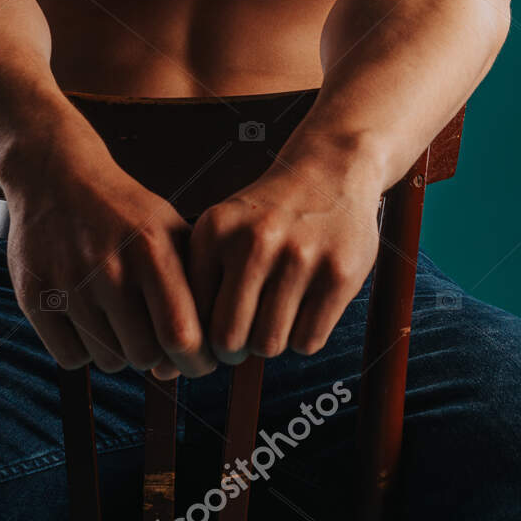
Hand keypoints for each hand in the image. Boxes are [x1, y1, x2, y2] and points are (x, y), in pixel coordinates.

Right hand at [4, 159, 216, 379]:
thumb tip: (193, 357)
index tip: (198, 364)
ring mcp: (67, 284)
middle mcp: (108, 269)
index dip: (196, 362)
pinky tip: (88, 320)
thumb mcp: (169, 229)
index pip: (181, 336)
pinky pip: (71, 358)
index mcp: (151, 250)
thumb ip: (192, 287)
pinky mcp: (33, 296)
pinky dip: (83, 349)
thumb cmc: (122, 210)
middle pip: (145, 356)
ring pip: (109, 361)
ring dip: (119, 350)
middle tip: (150, 331)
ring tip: (115, 316)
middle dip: (155, 353)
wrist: (56, 176)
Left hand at [186, 154, 383, 363]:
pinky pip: (307, 341)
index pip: (192, 314)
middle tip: (240, 343)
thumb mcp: (224, 225)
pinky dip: (302, 339)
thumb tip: (182, 349)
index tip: (211, 336)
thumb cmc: (269, 212)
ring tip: (273, 320)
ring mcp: (299, 258)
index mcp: (216, 231)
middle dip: (232, 351)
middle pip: (229, 339)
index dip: (200, 337)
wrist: (331, 169)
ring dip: (269, 343)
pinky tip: (302, 312)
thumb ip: (201, 275)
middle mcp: (255, 242)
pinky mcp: (338, 275)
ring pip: (269, 345)